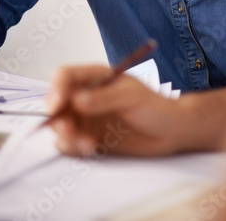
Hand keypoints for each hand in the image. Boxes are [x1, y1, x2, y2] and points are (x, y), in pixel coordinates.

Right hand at [47, 65, 192, 156]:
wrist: (170, 131)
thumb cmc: (155, 106)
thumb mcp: (132, 97)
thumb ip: (105, 98)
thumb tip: (76, 101)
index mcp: (94, 77)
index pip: (64, 77)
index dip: (55, 89)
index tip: (55, 106)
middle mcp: (85, 96)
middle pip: (56, 104)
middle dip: (59, 120)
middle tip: (70, 133)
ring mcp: (86, 118)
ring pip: (60, 126)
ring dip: (67, 137)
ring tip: (88, 145)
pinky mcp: (88, 137)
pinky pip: (69, 143)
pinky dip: (73, 147)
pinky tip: (91, 148)